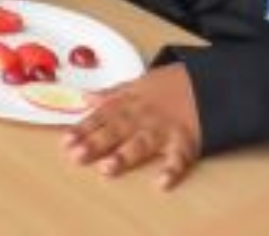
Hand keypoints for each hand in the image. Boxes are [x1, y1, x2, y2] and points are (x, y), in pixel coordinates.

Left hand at [62, 63, 201, 189]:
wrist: (203, 85)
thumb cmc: (165, 87)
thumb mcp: (134, 85)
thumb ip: (109, 94)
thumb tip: (84, 97)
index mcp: (127, 104)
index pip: (100, 117)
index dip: (82, 129)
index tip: (65, 141)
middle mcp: (141, 117)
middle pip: (115, 130)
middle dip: (95, 143)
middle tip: (76, 155)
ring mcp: (162, 130)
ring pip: (141, 144)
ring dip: (124, 156)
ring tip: (106, 169)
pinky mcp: (185, 143)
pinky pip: (178, 159)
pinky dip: (171, 170)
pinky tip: (162, 183)